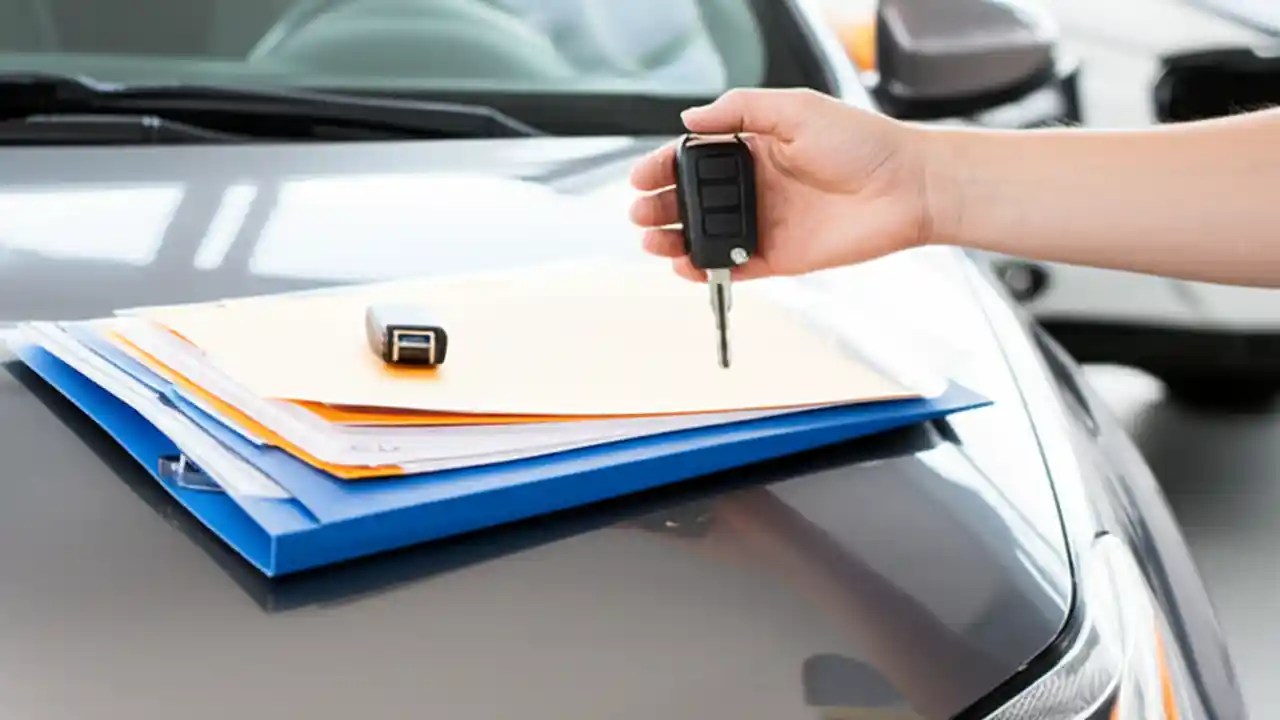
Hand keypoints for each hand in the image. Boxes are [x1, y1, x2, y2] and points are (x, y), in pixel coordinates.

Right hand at [628, 88, 932, 281]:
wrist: (906, 186)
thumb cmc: (861, 142)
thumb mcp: (794, 108)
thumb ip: (739, 111)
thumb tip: (689, 119)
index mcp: (753, 148)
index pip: (695, 159)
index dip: (663, 167)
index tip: (641, 176)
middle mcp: (754, 187)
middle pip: (691, 200)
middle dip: (659, 206)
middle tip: (641, 212)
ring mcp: (764, 223)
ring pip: (704, 236)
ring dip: (673, 239)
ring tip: (652, 240)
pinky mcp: (778, 257)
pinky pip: (732, 267)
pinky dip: (705, 270)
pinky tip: (684, 265)